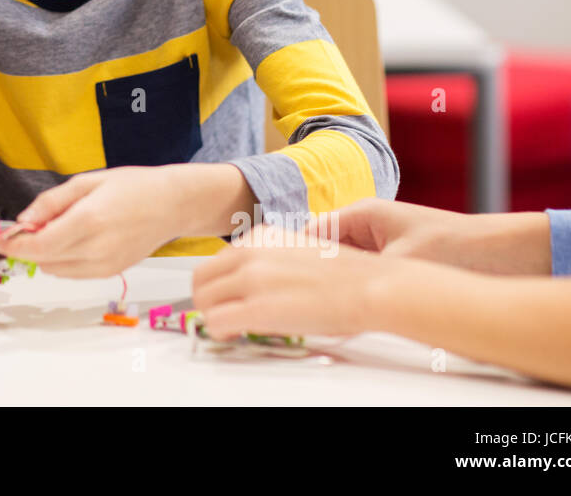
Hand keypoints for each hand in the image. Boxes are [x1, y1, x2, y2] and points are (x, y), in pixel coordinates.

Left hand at [0, 166, 185, 276]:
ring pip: (56, 270)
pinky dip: (61, 260)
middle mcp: (96, 248)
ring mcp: (105, 265)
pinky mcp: (111, 273)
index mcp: (89, 220)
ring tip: (54, 229)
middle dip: (26, 248)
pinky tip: (70, 240)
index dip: (15, 245)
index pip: (39, 245)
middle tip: (22, 230)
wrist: (172, 205)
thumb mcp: (87, 182)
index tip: (0, 240)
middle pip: (44, 260)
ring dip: (44, 255)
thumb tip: (23, 220)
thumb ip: (51, 202)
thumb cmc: (133, 186)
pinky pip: (73, 273)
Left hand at [192, 243, 410, 338]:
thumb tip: (251, 281)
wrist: (370, 286)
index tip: (228, 295)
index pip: (218, 260)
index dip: (220, 283)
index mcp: (261, 237)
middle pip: (201, 278)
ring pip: (203, 300)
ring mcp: (251, 279)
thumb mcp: (299, 252)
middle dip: (207, 299)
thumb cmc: (347, 275)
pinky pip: (216, 321)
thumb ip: (270, 260)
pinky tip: (236, 334)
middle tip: (222, 314)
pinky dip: (219, 331)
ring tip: (233, 326)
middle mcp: (250, 253)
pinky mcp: (257, 308)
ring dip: (213, 315)